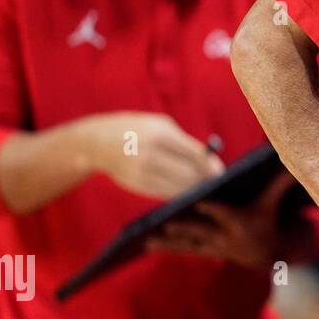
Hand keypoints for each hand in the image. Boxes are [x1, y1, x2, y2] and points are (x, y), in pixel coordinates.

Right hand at [86, 112, 224, 199]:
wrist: (97, 141)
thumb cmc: (138, 130)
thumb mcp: (160, 125)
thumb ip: (185, 142)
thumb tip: (210, 162)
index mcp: (161, 134)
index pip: (195, 155)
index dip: (211, 166)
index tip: (221, 173)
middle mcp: (151, 154)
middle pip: (189, 174)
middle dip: (204, 180)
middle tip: (215, 184)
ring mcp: (141, 171)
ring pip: (177, 187)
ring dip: (192, 189)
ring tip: (202, 187)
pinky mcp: (135, 184)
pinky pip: (163, 193)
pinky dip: (176, 193)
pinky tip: (183, 190)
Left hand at [146, 172, 296, 270]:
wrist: (266, 253)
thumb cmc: (266, 219)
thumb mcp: (272, 203)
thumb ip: (279, 184)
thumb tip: (290, 164)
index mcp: (241, 222)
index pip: (225, 214)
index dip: (213, 209)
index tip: (199, 202)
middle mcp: (226, 237)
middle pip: (203, 231)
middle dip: (185, 228)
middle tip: (167, 224)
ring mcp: (214, 247)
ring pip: (188, 244)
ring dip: (169, 242)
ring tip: (148, 238)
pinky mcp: (205, 251)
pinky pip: (184, 249)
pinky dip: (167, 247)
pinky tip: (147, 243)